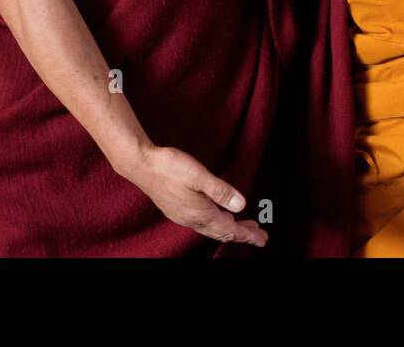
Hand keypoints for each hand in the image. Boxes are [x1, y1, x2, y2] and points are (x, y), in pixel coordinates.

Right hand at [124, 144, 267, 247]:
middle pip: (222, 232)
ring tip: (243, 227)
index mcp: (200, 213)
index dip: (247, 234)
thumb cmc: (169, 168)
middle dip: (242, 234)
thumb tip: (241, 204)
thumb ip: (221, 191)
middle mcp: (192, 219)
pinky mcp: (177, 209)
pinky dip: (216, 223)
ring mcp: (183, 215)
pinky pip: (202, 223)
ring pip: (212, 228)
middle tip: (258, 236)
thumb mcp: (199, 176)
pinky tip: (219, 216)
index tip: (261, 238)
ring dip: (230, 229)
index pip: (229, 230)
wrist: (141, 165)